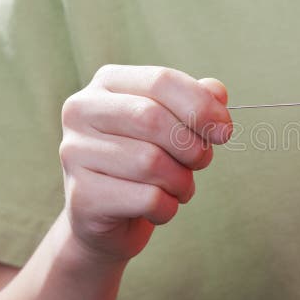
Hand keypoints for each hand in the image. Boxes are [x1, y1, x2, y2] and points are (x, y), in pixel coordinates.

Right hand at [58, 65, 230, 262]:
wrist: (111, 219)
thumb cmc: (148, 160)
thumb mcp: (176, 125)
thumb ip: (198, 102)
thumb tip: (217, 92)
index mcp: (107, 83)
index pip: (161, 80)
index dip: (202, 105)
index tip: (225, 131)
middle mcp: (81, 111)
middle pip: (153, 119)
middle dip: (192, 146)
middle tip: (201, 162)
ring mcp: (74, 153)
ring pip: (150, 162)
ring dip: (182, 181)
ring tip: (180, 187)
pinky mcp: (81, 196)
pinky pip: (146, 199)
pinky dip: (168, 207)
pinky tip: (160, 207)